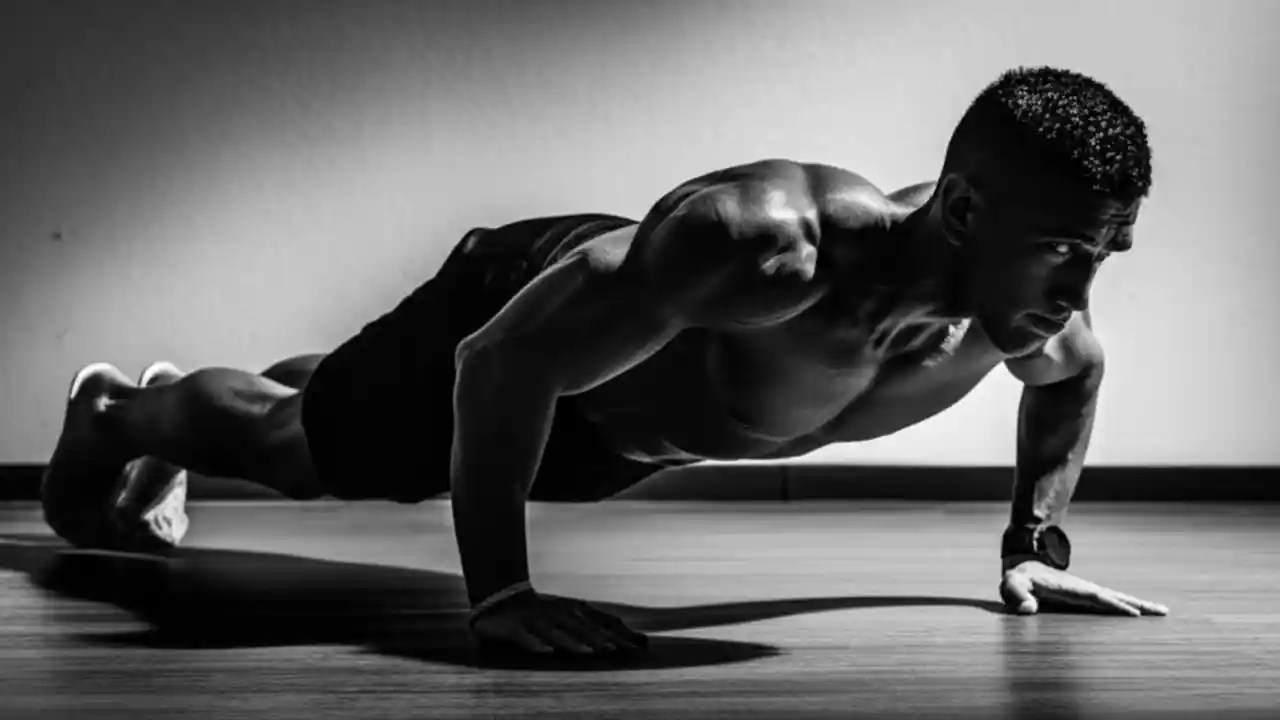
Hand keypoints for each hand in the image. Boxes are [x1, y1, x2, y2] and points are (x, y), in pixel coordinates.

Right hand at [470, 590, 648, 655]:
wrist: (502, 596)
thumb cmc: (546, 611)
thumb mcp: (575, 614)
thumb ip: (602, 625)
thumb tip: (642, 640)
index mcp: (575, 610)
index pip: (601, 621)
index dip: (619, 633)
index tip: (638, 645)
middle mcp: (558, 614)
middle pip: (582, 628)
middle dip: (598, 639)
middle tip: (616, 651)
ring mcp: (536, 620)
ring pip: (555, 632)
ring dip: (571, 642)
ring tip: (586, 652)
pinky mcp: (513, 628)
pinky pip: (523, 637)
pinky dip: (533, 644)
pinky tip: (543, 652)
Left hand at [1000, 560, 1168, 616]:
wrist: (1023, 567)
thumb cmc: (1017, 579)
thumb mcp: (1011, 586)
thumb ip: (1017, 597)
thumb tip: (1029, 610)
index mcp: (1068, 587)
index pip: (1094, 597)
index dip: (1113, 604)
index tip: (1133, 613)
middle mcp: (1082, 588)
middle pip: (1113, 596)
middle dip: (1136, 604)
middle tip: (1162, 612)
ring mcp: (1086, 592)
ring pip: (1116, 598)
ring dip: (1138, 605)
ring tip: (1162, 612)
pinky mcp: (1086, 597)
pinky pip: (1110, 602)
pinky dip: (1127, 606)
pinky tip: (1140, 614)